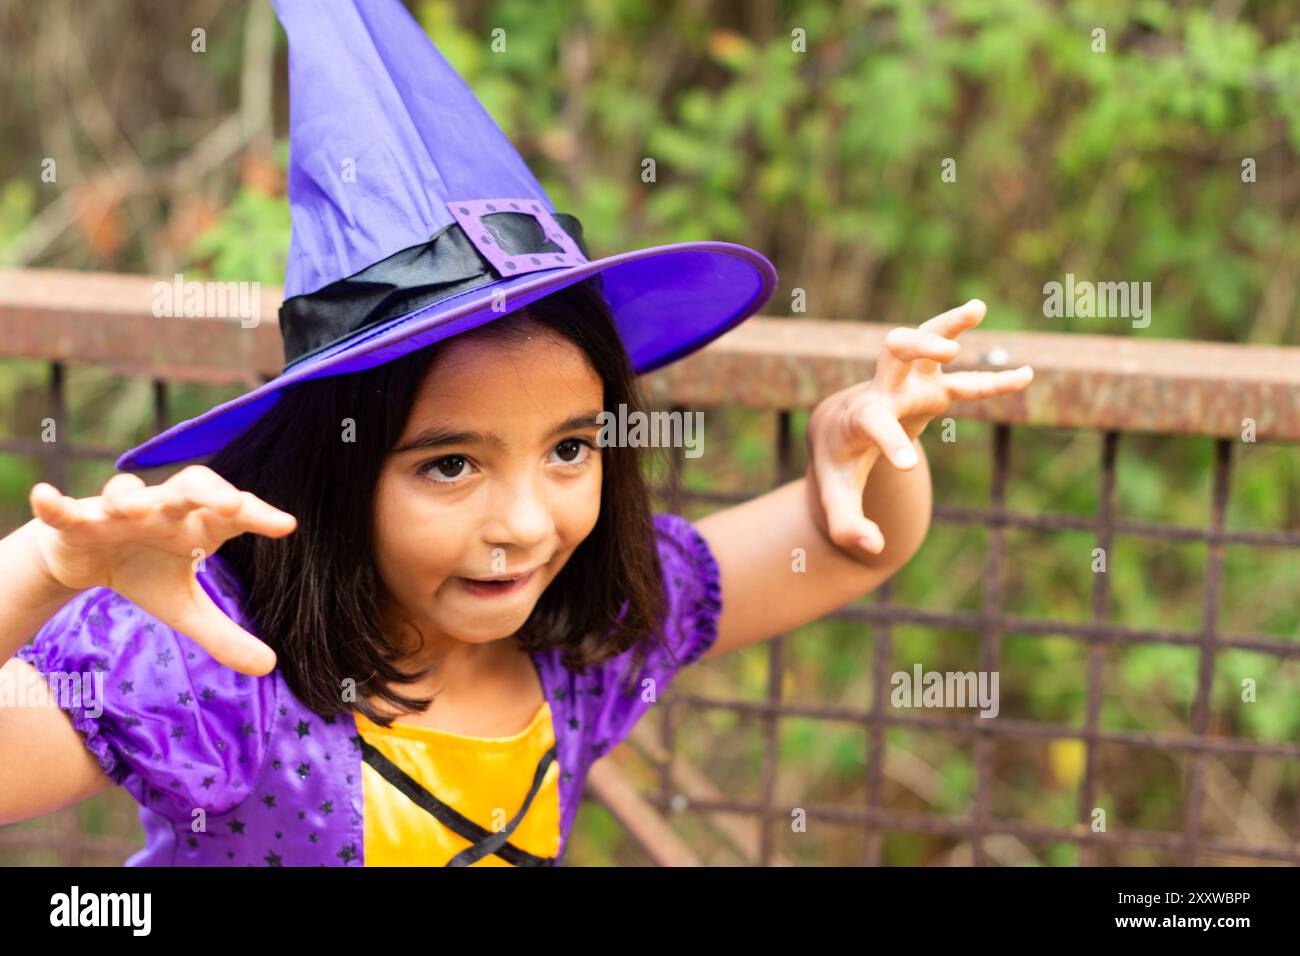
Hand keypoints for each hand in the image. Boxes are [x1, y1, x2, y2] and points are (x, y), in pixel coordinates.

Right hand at [26, 466, 296, 675]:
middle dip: (209, 491)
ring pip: (125, 492)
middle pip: (190, 485)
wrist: (86, 559)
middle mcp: (163, 509)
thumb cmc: (146, 572)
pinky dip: (54, 504)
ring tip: (135, 509)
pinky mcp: (76, 522)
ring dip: (129, 496)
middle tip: (231, 504)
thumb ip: (224, 634)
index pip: (233, 513)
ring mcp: (118, 512)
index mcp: (196, 525)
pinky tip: (45, 496)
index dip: (259, 515)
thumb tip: (269, 666)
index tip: (287, 526)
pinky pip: (64, 510)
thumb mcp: (184, 608)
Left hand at [805, 299, 1032, 556]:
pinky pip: (963, 376)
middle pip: (892, 351)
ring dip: (949, 326)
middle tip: (949, 355)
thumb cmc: (838, 466)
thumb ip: (847, 528)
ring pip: (926, 340)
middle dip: (917, 346)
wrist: (837, 429)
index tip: (906, 465)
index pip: (872, 421)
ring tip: (977, 308)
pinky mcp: (928, 385)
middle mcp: (882, 391)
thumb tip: (875, 548)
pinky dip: (992, 376)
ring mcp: (907, 383)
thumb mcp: (836, 501)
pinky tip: (1027, 374)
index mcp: (857, 419)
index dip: (889, 441)